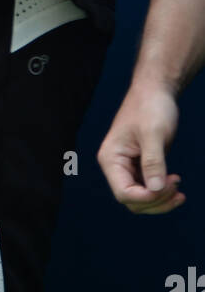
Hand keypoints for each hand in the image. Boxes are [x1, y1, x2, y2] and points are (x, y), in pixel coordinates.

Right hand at [97, 79, 184, 212]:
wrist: (155, 91)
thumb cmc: (150, 106)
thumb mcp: (153, 133)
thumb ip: (153, 162)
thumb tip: (154, 190)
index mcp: (111, 157)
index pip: (124, 193)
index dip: (146, 197)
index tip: (169, 187)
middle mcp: (116, 165)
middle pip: (133, 201)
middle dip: (156, 200)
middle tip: (178, 188)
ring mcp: (128, 167)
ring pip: (141, 199)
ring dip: (161, 200)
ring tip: (179, 189)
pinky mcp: (140, 166)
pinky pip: (148, 189)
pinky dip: (162, 192)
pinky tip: (175, 184)